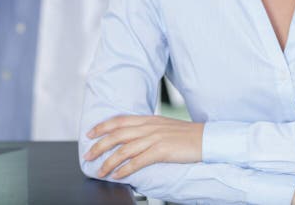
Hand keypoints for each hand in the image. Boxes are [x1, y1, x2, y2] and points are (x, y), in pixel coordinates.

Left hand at [83, 115, 203, 178]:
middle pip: (117, 135)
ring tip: (100, 171)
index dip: (102, 126)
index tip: (90, 134)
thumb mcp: (163, 126)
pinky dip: (126, 169)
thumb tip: (131, 137)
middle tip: (88, 155)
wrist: (206, 138)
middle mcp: (148, 127)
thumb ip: (147, 129)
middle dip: (99, 145)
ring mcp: (154, 138)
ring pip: (124, 150)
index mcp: (147, 119)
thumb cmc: (186, 135)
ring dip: (109, 161)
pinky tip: (118, 175)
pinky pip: (138, 161)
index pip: (119, 120)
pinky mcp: (161, 150)